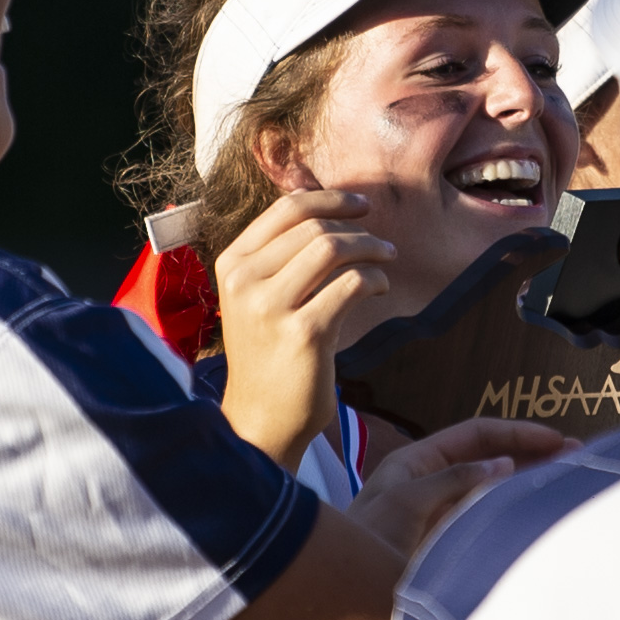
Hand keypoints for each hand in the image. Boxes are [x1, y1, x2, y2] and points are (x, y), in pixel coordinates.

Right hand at [217, 191, 395, 470]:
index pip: (286, 210)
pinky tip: (382, 290)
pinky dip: (376, 280)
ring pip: (333, 249)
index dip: (330, 200)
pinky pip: (352, 284)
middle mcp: (244, 281)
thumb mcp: (258, 297)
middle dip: (358, 231)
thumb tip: (327, 208)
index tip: (362, 205)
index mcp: (232, 264)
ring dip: (371, 249)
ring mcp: (270, 307)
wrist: (261, 419)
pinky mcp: (304, 332)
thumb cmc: (269, 354)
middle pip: (315, 229)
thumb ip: (281, 256)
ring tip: (388, 261)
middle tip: (384, 246)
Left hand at [347, 417, 576, 554]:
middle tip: (577, 456)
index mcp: (418, 463)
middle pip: (492, 459)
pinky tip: (537, 515)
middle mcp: (432, 484)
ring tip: (568, 482)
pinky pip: (486, 521)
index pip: (477, 435)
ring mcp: (442, 516)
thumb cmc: (364, 539)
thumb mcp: (406, 500)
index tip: (556, 439)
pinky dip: (512, 514)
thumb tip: (503, 464)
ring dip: (528, 484)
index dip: (518, 433)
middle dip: (533, 455)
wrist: (336, 595)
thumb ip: (454, 479)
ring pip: (494, 491)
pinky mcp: (448, 546)